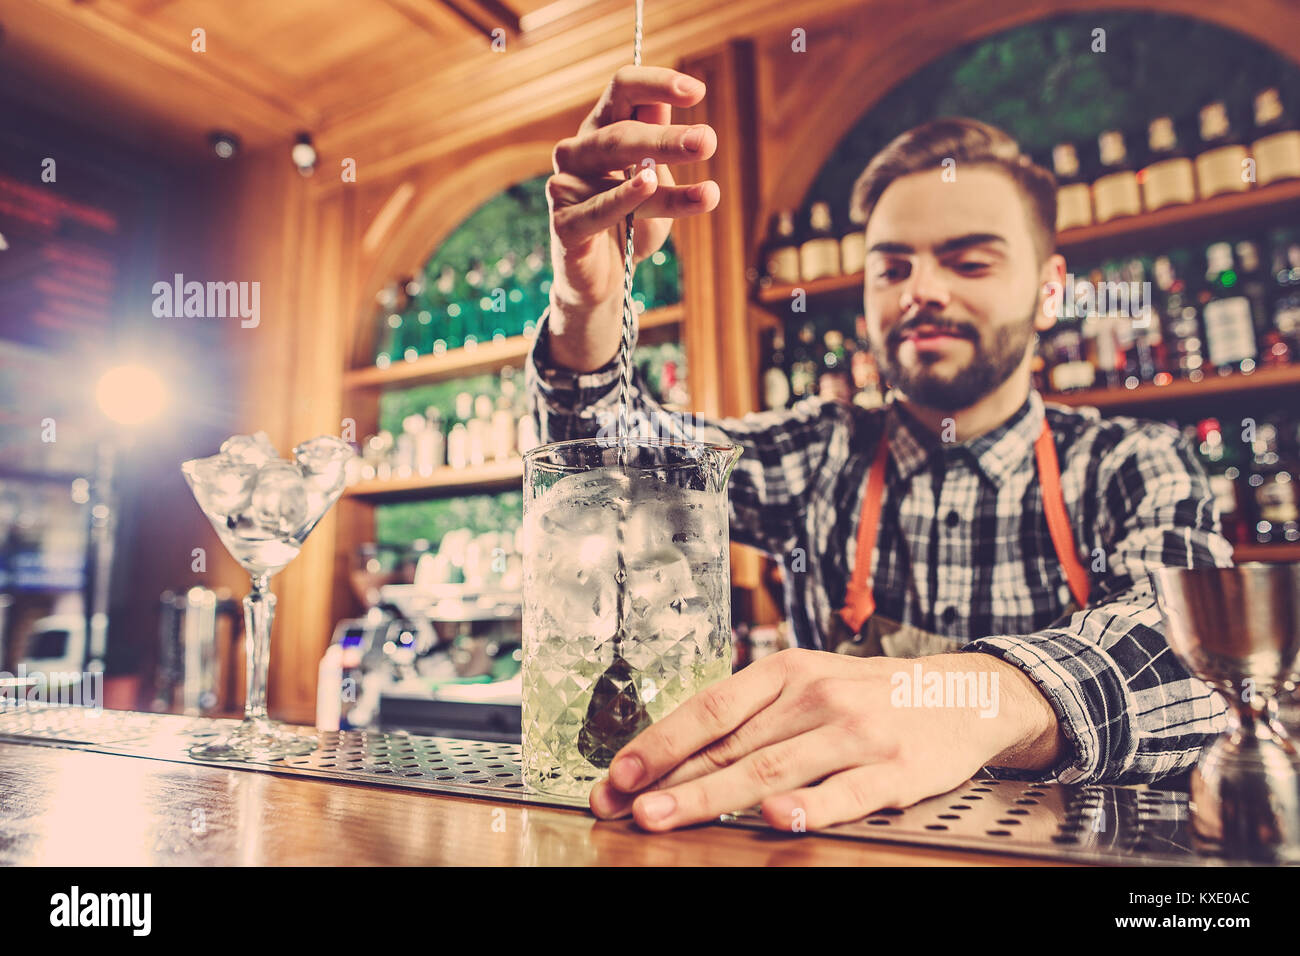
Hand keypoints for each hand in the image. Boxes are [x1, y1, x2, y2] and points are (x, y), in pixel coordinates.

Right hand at [547, 65, 718, 315]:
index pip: (623, 90)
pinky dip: (625, 196)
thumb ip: (659, 147)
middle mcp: (577, 152)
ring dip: (659, 161)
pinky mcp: (564, 224)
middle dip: (667, 136)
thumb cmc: (631, 223)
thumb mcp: (655, 181)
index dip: (657, 84)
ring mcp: (565, 186)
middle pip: (620, 132)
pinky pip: (598, 208)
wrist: (606, 279)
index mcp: (600, 130)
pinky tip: (650, 184)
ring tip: (698, 156)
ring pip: (615, 167)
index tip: (698, 91)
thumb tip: (671, 105)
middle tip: (707, 141)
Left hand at [588, 648, 1064, 831]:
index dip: (662, 739)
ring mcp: (857, 733)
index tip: (620, 771)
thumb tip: (678, 756)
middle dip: (671, 779)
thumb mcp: (809, 685)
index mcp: (788, 671)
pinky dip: (810, 808)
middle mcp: (817, 696)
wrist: (965, 694)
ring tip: (667, 816)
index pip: (712, 707)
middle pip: (732, 744)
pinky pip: (845, 793)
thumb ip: (753, 719)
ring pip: (773, 769)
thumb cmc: (870, 695)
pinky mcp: (896, 770)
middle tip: (624, 806)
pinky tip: (778, 820)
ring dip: (712, 797)